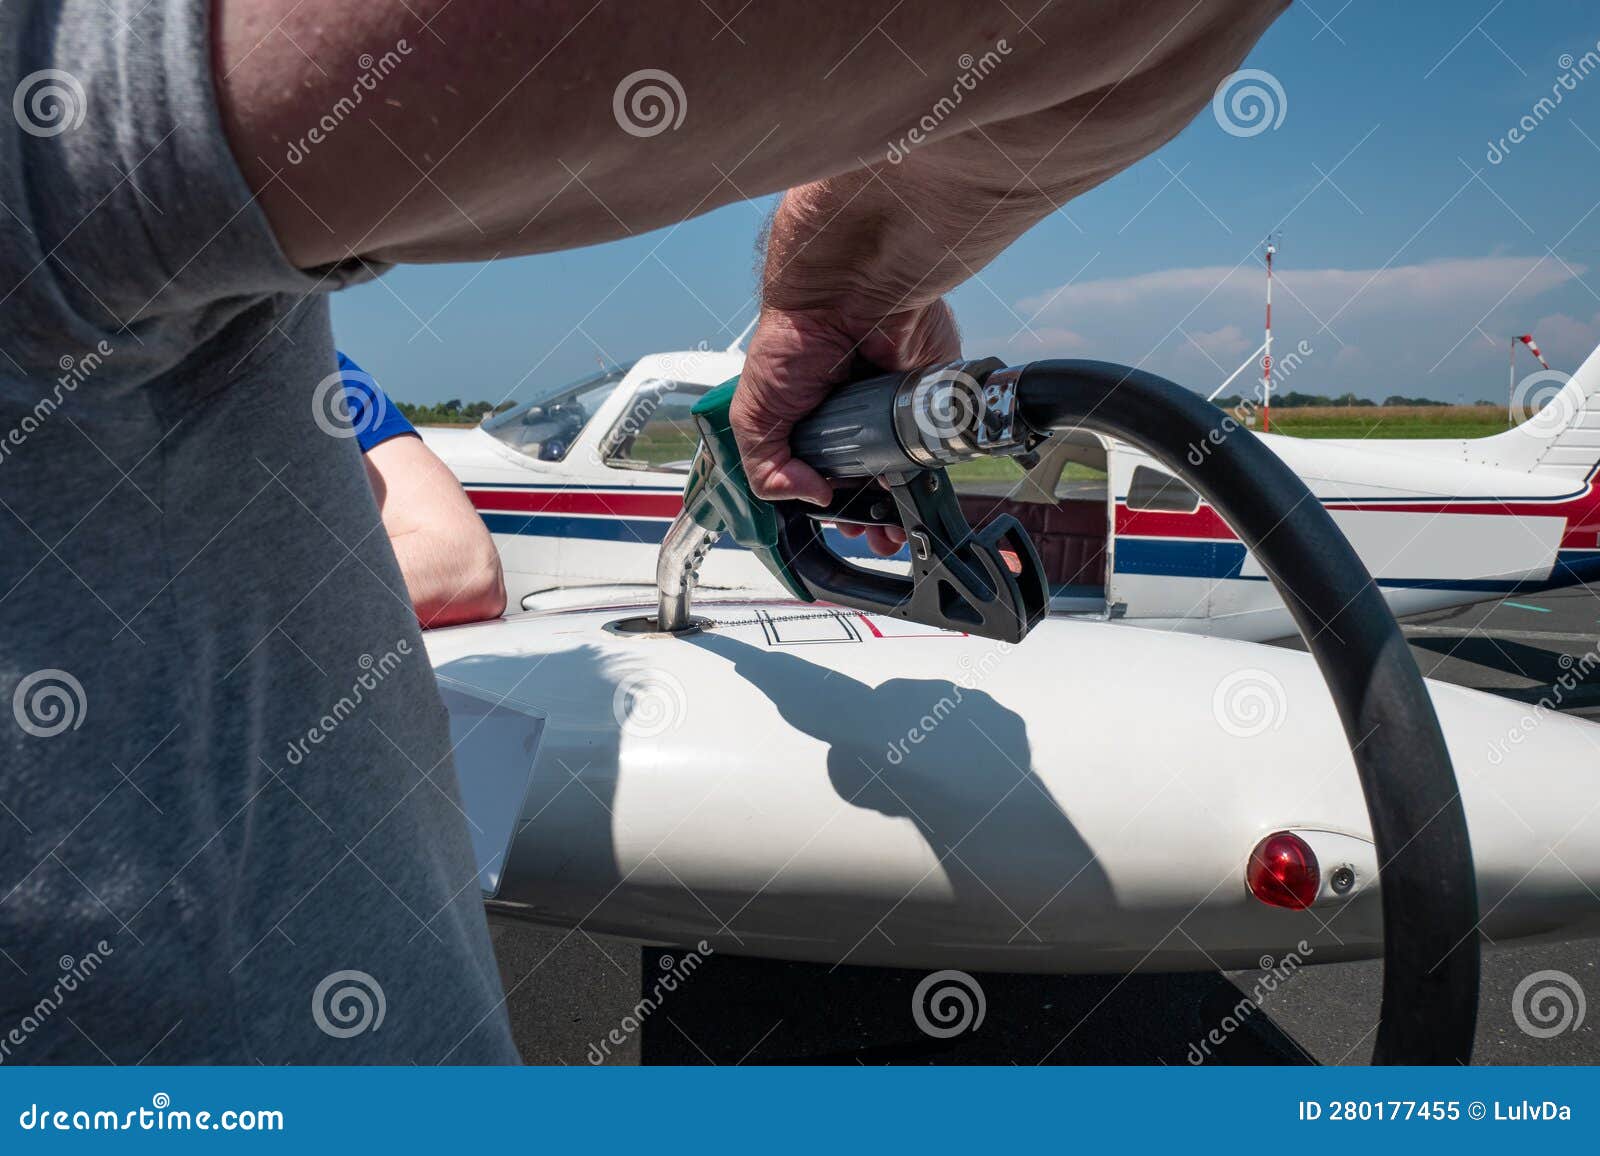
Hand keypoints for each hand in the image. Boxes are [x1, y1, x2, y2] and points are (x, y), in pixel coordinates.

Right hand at [730, 299, 960, 555]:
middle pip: (871, 483)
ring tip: (900, 526)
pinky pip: (938, 441)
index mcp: (812, 424)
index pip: (825, 478)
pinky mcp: (929, 397)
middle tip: (878, 536)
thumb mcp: (755, 414)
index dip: (836, 509)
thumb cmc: (794, 340)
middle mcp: (854, 419)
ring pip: (908, 471)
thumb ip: (766, 466)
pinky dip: (935, 469)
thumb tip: (812, 497)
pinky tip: (924, 488)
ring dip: (907, 503)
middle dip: (875, 517)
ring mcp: (893, 410)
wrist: (846, 297)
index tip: (845, 527)